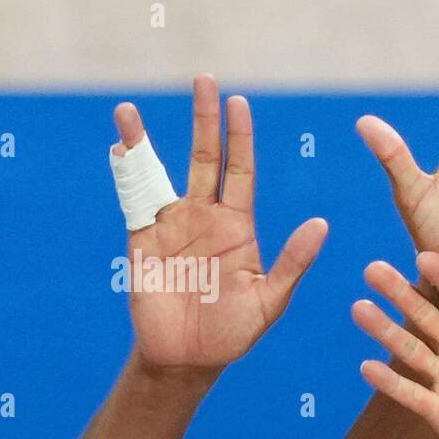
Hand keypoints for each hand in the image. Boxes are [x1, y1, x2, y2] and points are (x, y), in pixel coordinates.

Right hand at [114, 75, 327, 370]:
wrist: (191, 359)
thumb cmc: (235, 332)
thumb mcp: (271, 299)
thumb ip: (293, 261)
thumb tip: (322, 224)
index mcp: (238, 226)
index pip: (241, 171)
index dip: (240, 137)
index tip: (239, 102)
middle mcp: (204, 218)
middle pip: (204, 158)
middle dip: (204, 120)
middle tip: (204, 79)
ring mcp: (171, 226)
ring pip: (158, 173)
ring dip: (143, 140)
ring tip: (128, 109)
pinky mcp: (141, 242)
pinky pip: (132, 202)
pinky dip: (123, 174)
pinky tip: (117, 148)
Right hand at [352, 251, 438, 438]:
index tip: (426, 254)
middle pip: (427, 318)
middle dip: (401, 295)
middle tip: (372, 268)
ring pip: (412, 351)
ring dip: (386, 332)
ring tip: (357, 308)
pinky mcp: (437, 409)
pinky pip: (412, 394)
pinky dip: (391, 383)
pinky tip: (365, 367)